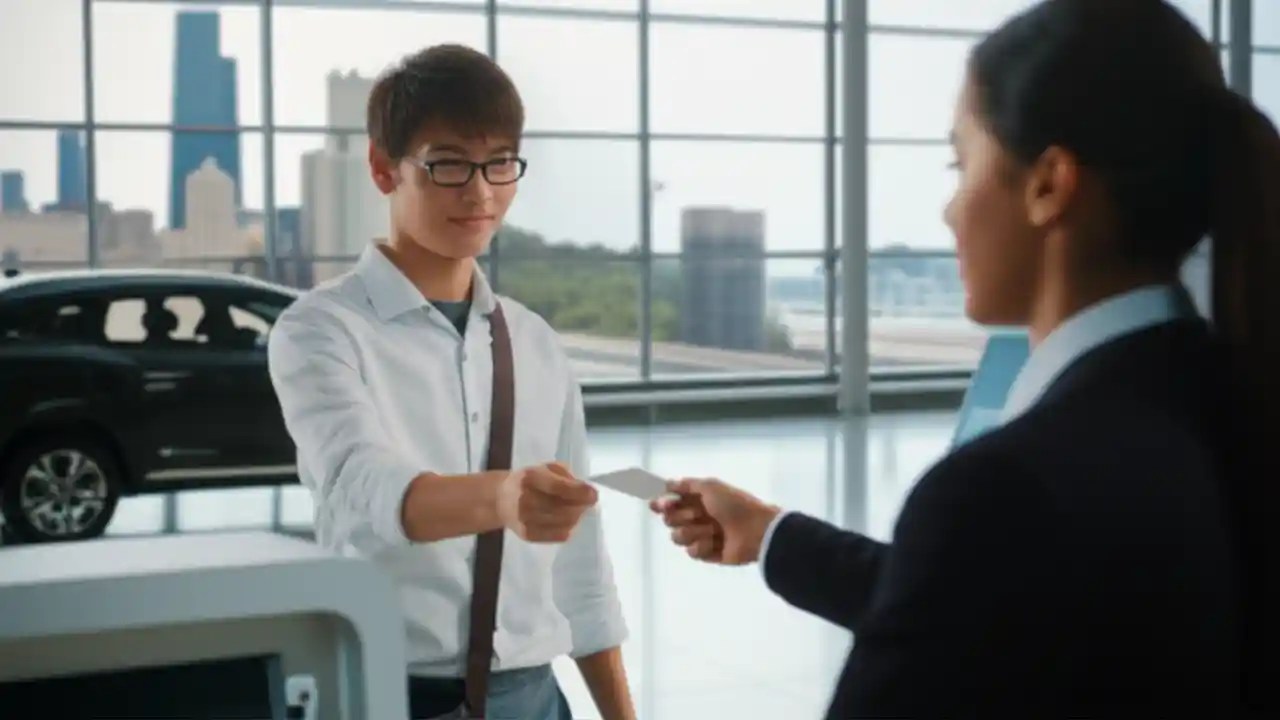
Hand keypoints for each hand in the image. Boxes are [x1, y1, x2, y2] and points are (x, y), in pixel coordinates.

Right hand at [496, 462, 597, 542]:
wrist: (500, 500)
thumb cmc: (529, 480)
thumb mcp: (545, 468)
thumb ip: (565, 476)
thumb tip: (587, 492)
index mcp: (529, 478)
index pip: (559, 488)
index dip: (580, 492)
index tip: (594, 494)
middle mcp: (525, 500)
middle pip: (564, 508)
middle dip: (582, 506)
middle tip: (588, 502)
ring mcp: (525, 520)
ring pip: (564, 523)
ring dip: (577, 516)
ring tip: (577, 509)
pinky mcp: (528, 535)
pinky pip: (559, 535)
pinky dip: (570, 528)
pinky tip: (568, 520)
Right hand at [649, 478, 779, 564]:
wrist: (756, 530)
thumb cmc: (734, 505)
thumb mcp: (710, 486)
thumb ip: (686, 485)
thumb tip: (666, 483)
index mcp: (698, 499)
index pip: (671, 501)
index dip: (662, 503)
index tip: (655, 504)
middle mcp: (697, 517)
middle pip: (670, 520)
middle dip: (679, 517)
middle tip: (696, 515)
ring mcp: (702, 536)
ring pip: (678, 537)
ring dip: (693, 532)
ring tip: (713, 530)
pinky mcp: (707, 554)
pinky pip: (692, 552)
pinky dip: (703, 546)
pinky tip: (716, 543)